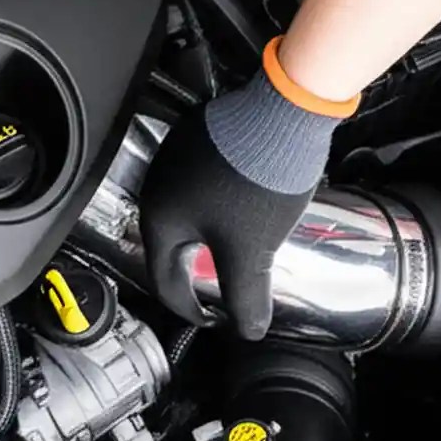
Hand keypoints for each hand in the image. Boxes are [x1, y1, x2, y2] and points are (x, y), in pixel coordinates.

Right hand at [138, 43, 353, 339]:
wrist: (282, 111)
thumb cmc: (257, 178)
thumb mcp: (251, 252)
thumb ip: (245, 298)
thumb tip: (248, 329)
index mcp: (158, 217)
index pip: (164, 281)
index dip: (190, 309)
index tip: (213, 319)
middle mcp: (158, 186)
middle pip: (175, 247)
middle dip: (201, 272)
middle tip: (225, 289)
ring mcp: (178, 157)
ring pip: (190, 214)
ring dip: (211, 239)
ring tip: (241, 249)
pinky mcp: (201, 139)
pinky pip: (203, 185)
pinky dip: (221, 207)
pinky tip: (247, 209)